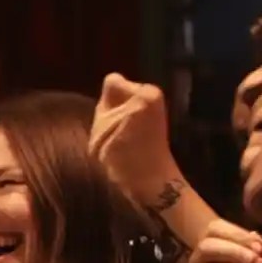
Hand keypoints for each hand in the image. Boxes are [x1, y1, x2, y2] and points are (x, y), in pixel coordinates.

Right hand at [90, 73, 180, 207]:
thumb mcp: (104, 128)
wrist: (149, 180)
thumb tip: (112, 82)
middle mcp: (154, 94)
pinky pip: (133, 113)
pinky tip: (126, 140)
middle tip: (112, 132)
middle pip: (120, 91)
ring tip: (119, 138)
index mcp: (143, 93)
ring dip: (118, 117)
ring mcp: (157, 106)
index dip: (104, 101)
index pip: (112, 82)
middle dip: (112, 107)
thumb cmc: (124, 156)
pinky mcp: (157, 119)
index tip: (106, 119)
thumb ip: (105, 103)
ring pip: (125, 103)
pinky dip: (126, 123)